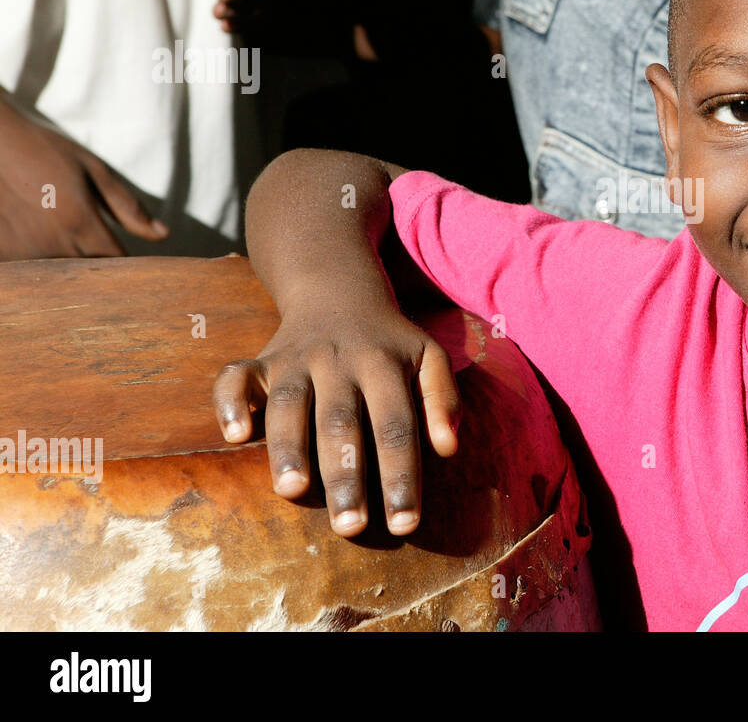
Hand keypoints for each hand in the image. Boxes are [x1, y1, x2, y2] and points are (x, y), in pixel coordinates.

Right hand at [0, 97, 167, 258]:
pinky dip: (39, 257)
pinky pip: (30, 266)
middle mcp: (52, 242)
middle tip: (92, 239)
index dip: (126, 264)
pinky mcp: (2, 250)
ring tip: (59, 229)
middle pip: (89, 273)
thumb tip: (162, 235)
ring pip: (60, 273)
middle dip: (99, 264)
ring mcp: (23, 249)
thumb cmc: (46, 151)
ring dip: (68, 261)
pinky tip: (37, 232)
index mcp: (80, 222)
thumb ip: (128, 207)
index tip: (126, 254)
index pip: (116, 263)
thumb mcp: (94, 171)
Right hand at [212, 304, 461, 537]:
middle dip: (345, 476)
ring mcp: (295, 360)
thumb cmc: (390, 342)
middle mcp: (338, 361)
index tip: (404, 524)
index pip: (396, 426)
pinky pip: (235, 378)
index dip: (400, 476)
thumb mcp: (429, 357)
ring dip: (289, 448)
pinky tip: (235, 435)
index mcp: (383, 365)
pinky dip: (229, 403)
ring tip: (293, 491)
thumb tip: (449, 448)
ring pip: (288, 404)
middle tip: (350, 526)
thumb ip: (442, 399)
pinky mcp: (261, 361)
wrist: (337, 291)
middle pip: (340, 422)